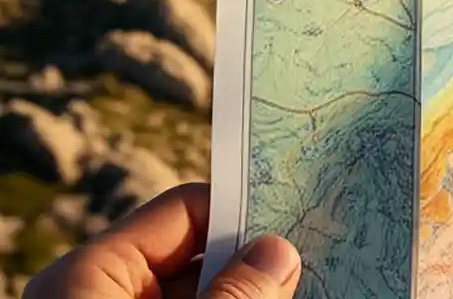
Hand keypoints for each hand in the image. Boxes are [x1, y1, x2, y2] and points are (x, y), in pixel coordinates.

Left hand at [23, 183, 300, 297]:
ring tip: (312, 280)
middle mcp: (99, 294)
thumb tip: (277, 252)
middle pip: (198, 255)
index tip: (300, 211)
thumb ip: (232, 296)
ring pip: (200, 292)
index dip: (243, 209)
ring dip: (249, 291)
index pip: (184, 209)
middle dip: (253, 259)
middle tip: (316, 255)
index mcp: (89, 274)